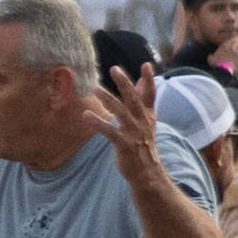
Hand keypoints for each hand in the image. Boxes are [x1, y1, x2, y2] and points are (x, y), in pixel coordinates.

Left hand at [79, 66, 166, 183]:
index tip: (146, 65)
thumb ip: (143, 101)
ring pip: (120, 112)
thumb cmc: (143, 144)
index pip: (150, 95)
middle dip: (125, 84)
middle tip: (115, 69)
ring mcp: (134, 133)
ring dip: (107, 99)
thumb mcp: (146, 121)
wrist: (147, 171)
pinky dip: (98, 122)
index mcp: (148, 115)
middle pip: (134, 99)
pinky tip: (86, 114)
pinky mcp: (124, 144)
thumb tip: (141, 80)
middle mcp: (142, 122)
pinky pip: (109, 131)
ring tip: (95, 89)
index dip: (149, 80)